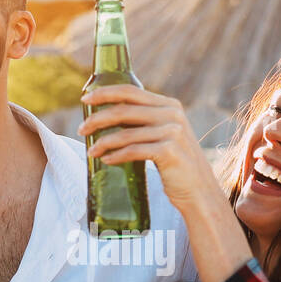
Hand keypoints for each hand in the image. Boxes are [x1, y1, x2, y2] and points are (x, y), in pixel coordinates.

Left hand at [78, 85, 219, 214]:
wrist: (199, 191)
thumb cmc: (176, 165)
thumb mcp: (164, 136)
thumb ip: (145, 123)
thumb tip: (108, 117)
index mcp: (170, 105)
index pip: (131, 91)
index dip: (105, 93)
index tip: (85, 100)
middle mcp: (172, 114)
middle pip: (124, 110)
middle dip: (97, 119)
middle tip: (81, 130)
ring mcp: (172, 132)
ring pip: (126, 132)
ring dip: (103, 142)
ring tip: (90, 151)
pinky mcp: (169, 151)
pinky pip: (133, 151)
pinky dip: (116, 155)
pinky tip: (106, 160)